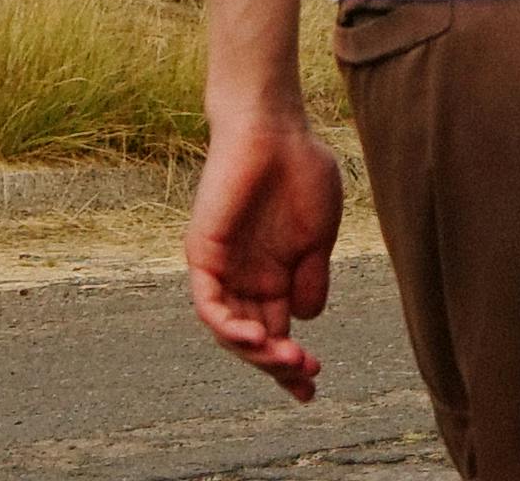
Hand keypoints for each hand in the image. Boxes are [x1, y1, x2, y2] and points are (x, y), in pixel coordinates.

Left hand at [185, 111, 341, 398]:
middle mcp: (244, 279)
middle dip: (278, 364)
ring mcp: (222, 268)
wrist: (275, 127)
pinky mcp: (203, 253)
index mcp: (272, 278)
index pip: (276, 334)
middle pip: (253, 339)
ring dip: (256, 352)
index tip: (311, 392)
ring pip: (230, 330)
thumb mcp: (317, 235)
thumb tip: (307, 319)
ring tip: (287, 359)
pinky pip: (208, 303)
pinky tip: (253, 337)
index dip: (290, 367)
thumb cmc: (300, 170)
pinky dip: (228, 326)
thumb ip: (311, 277)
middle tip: (306, 375)